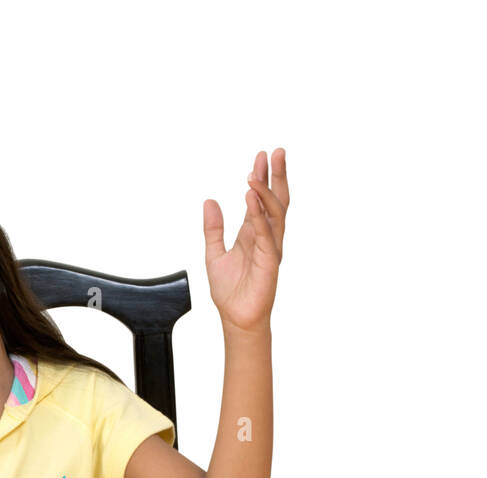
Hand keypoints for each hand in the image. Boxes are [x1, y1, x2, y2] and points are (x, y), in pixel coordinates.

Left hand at [203, 148, 288, 333]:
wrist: (235, 318)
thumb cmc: (230, 291)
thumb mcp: (214, 253)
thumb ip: (213, 228)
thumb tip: (209, 202)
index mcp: (253, 233)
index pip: (260, 200)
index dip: (261, 178)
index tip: (261, 157)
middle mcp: (265, 237)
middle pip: (275, 200)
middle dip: (277, 176)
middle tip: (277, 152)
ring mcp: (270, 247)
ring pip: (275, 213)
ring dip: (267, 191)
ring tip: (255, 173)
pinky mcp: (269, 260)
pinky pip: (265, 233)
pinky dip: (258, 215)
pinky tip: (251, 199)